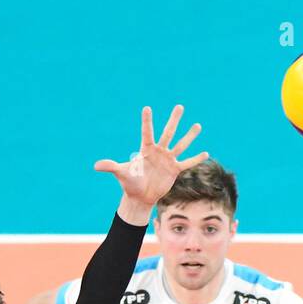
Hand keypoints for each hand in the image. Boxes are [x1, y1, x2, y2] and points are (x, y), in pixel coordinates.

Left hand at [94, 105, 208, 207]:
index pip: (147, 132)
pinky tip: (206, 153)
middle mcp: (158, 151)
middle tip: (180, 106)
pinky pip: (187, 163)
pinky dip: (196, 159)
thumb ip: (110, 167)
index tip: (147, 108)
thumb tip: (95, 166)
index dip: (147, 121)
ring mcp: (167, 160)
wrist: (140, 197)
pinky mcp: (174, 170)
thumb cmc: (129, 183)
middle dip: (174, 120)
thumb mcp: (120, 174)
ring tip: (198, 125)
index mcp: (146, 150)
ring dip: (189, 136)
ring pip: (180, 145)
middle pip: (168, 133)